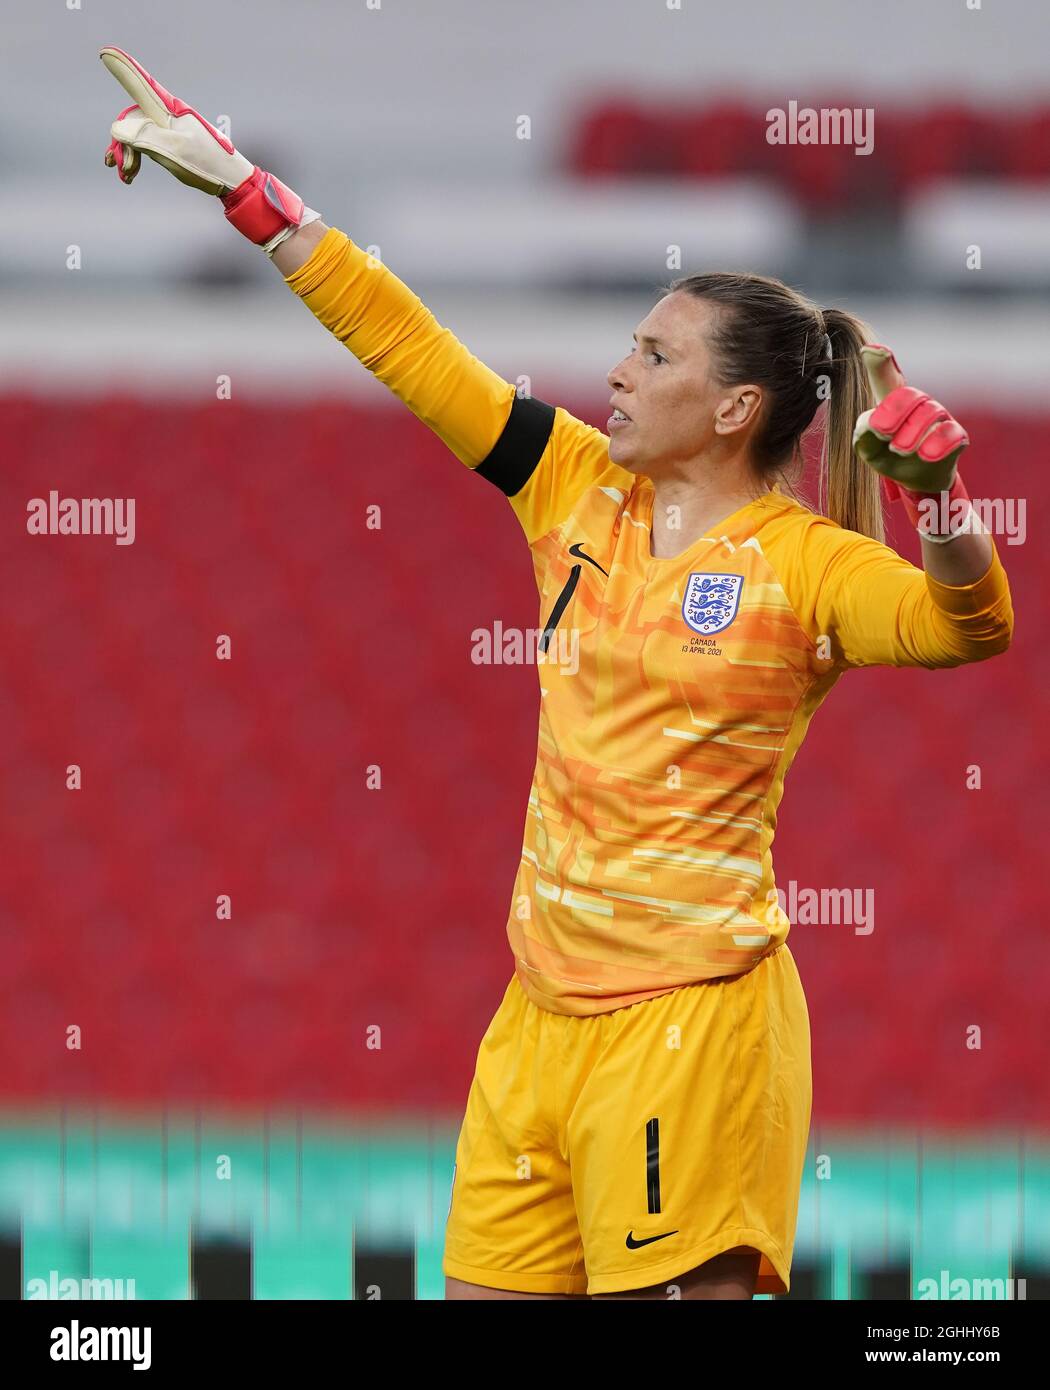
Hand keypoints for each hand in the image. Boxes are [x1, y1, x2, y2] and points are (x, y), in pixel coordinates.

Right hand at [102, 46, 252, 193]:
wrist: (230, 181)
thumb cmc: (206, 164)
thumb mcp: (174, 151)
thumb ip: (144, 136)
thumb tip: (117, 128)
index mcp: (169, 110)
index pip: (141, 84)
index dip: (123, 68)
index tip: (106, 52)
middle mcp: (166, 114)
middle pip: (132, 117)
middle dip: (120, 140)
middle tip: (114, 164)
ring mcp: (168, 128)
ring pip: (136, 134)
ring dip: (126, 153)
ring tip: (125, 174)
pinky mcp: (170, 141)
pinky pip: (145, 144)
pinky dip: (136, 157)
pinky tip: (131, 174)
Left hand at [852, 344, 968, 494]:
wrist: (915, 479)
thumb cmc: (888, 454)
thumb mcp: (869, 447)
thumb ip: (864, 435)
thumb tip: (871, 425)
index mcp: (892, 400)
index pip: (886, 377)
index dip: (880, 363)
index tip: (872, 351)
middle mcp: (918, 402)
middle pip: (908, 394)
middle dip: (893, 413)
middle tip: (883, 435)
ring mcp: (939, 416)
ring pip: (929, 413)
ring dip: (911, 434)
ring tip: (899, 451)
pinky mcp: (956, 435)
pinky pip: (950, 433)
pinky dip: (937, 444)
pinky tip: (926, 454)